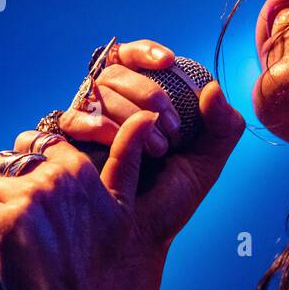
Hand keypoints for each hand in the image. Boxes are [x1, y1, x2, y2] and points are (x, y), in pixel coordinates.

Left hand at [0, 113, 208, 289]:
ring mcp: (34, 197)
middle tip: (11, 225)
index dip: (29, 173)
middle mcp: (60, 177)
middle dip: (2, 191)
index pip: (41, 145)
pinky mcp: (8, 222)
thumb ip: (129, 162)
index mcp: (87, 171)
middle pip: (6, 164)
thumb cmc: (114, 285)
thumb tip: (145, 116)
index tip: (30, 203)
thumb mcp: (132, 214)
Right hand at [55, 39, 243, 256]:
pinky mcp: (66, 145)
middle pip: (115, 71)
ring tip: (157, 149)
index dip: (145, 51)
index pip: (132, 59)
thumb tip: (213, 89)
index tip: (167, 60)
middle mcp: (109, 108)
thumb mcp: (206, 162)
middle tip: (172, 127)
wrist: (140, 238)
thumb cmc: (170, 200)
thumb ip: (223, 126)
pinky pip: (73, 119)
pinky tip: (117, 141)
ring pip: (96, 90)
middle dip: (148, 91)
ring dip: (128, 110)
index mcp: (139, 104)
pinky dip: (98, 124)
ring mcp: (86, 124)